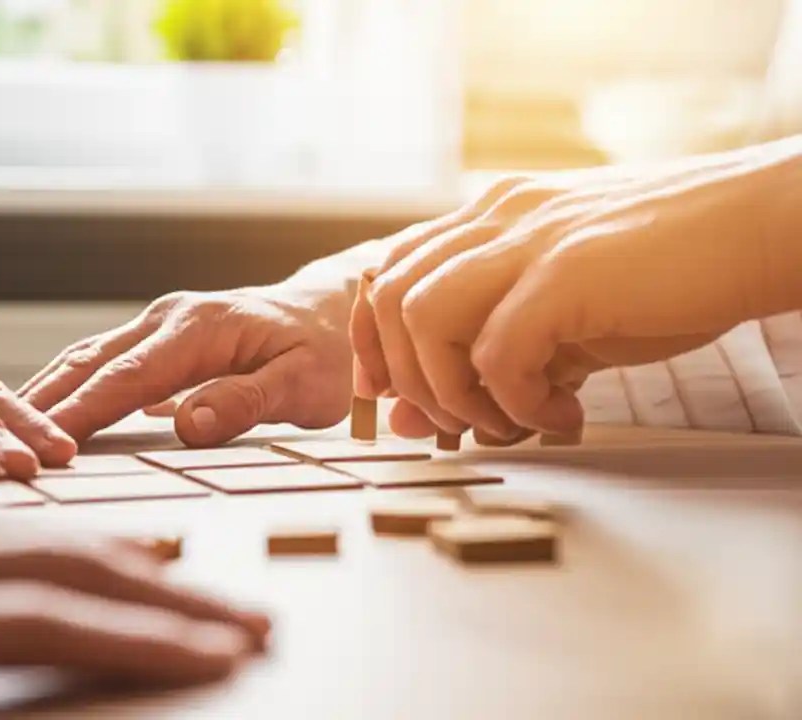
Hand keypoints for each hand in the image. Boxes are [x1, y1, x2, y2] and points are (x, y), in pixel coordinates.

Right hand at [21, 287, 351, 445]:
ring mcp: (155, 325)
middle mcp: (166, 318)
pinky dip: (63, 387)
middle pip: (89, 362)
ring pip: (83, 358)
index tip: (47, 443)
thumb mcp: (305, 385)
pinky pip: (97, 363)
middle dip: (42, 402)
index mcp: (199, 327)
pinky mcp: (152, 341)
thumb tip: (184, 426)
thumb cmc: (325, 356)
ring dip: (43, 393)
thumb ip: (246, 402)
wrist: (331, 316)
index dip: (84, 411)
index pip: (127, 376)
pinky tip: (37, 417)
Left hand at [351, 141, 801, 438]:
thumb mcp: (566, 314)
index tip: (388, 393)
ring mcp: (530, 238)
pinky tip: (562, 416)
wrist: (759, 229)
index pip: (389, 269)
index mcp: (492, 216)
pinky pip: (498, 350)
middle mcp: (498, 216)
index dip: (373, 337)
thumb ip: (497, 355)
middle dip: (404, 374)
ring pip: (423, 315)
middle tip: (456, 422)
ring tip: (503, 422)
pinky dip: (515, 400)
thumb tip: (423, 415)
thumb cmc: (668, 274)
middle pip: (390, 295)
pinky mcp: (568, 271)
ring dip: (450, 388)